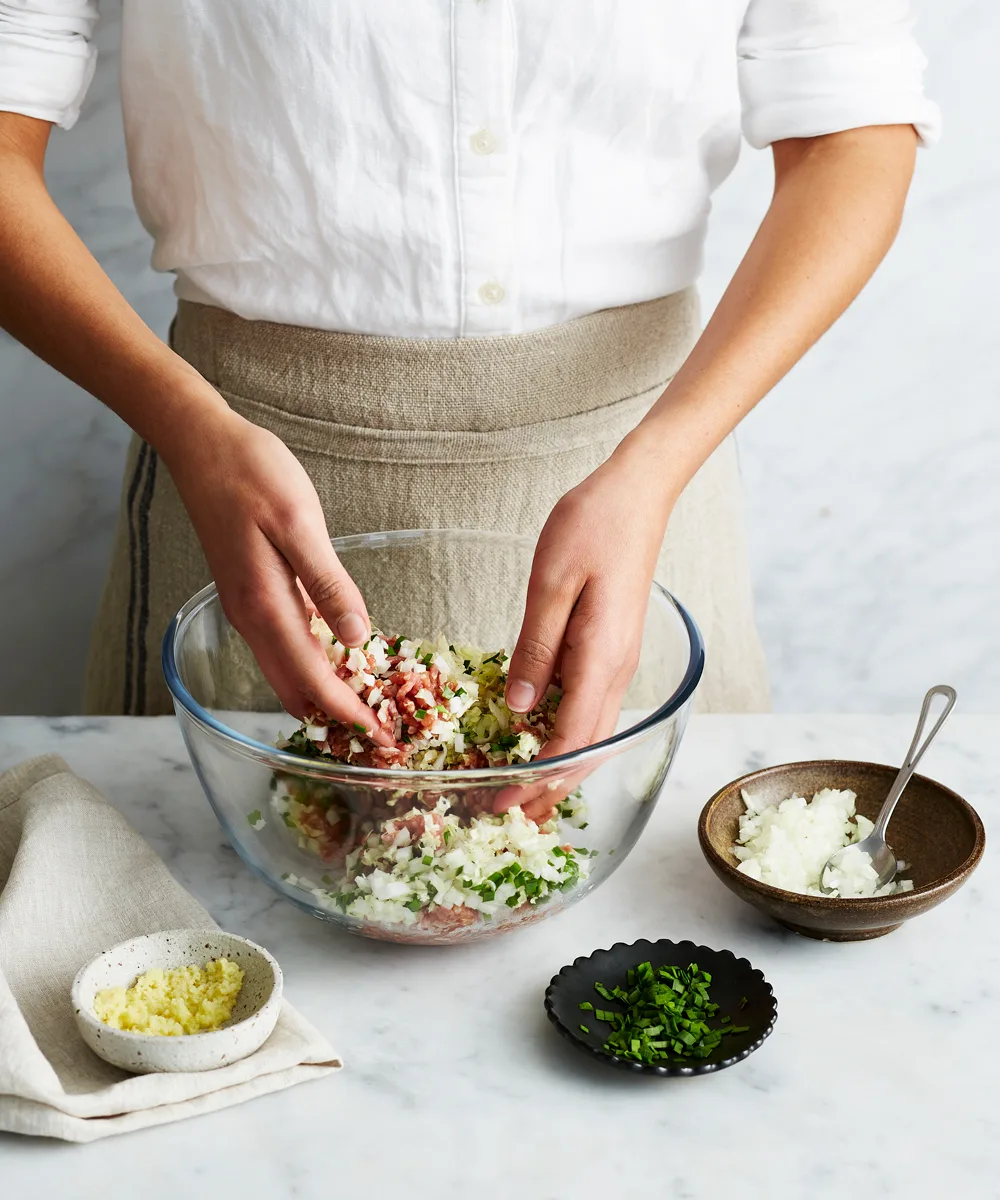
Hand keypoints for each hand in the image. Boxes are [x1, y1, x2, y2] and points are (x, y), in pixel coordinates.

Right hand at [163, 408, 391, 741]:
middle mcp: (252, 617)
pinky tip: (334, 661)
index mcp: (266, 605)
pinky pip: (282, 646)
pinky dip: (309, 665)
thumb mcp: (299, 523)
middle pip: (294, 686)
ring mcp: (247, 607)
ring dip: (321, 693)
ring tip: (363, 707)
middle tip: (377, 733)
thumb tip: (357, 636)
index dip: (347, 711)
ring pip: (286, 670)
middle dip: (335, 714)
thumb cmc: (252, 475)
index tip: (379, 736)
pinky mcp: (250, 593)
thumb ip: (327, 583)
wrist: (201, 446)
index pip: (312, 677)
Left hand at [497, 436, 674, 818]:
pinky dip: (565, 735)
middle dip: (549, 789)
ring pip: (593, 732)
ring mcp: (619, 660)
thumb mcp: (551, 584)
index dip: (537, 780)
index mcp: (603, 658)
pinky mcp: (612, 647)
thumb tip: (521, 708)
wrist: (638, 492)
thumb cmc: (592, 525)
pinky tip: (538, 737)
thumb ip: (537, 648)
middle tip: (506, 813)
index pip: (572, 740)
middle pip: (588, 749)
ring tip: (522, 790)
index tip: (501, 803)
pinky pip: (591, 706)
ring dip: (559, 768)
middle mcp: (618, 670)